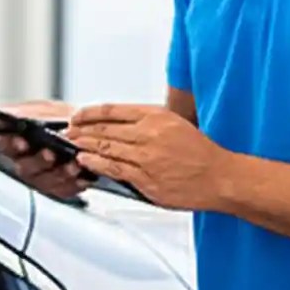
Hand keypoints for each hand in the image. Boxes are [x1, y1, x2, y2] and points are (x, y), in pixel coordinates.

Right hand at [0, 101, 90, 199]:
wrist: (85, 131)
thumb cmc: (60, 120)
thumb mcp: (43, 110)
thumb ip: (25, 112)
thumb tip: (7, 112)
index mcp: (13, 140)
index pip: (3, 143)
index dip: (10, 144)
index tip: (21, 140)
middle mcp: (23, 162)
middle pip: (24, 166)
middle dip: (38, 161)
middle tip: (50, 154)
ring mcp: (40, 177)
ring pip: (44, 181)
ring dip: (59, 173)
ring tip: (73, 165)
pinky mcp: (58, 188)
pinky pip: (63, 190)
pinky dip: (74, 184)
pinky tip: (82, 177)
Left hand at [66, 103, 232, 210]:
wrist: (221, 177)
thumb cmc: (200, 152)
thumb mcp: (173, 124)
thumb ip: (145, 122)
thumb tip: (114, 125)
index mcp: (155, 116)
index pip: (112, 110)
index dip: (90, 113)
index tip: (77, 115)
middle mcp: (149, 133)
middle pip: (105, 129)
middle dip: (82, 130)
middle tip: (68, 131)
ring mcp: (146, 157)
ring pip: (106, 148)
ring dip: (84, 146)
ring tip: (72, 144)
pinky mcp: (146, 179)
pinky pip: (114, 169)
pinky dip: (95, 164)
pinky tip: (85, 161)